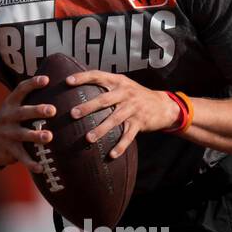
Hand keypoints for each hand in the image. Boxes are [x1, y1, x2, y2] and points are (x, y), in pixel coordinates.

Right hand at [0, 75, 56, 172]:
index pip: (20, 90)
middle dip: (37, 110)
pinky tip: (41, 167)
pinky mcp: (9, 150)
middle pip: (22, 112)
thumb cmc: (10, 123)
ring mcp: (7, 134)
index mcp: (10, 104)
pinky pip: (21, 157)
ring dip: (35, 136)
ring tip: (49, 137)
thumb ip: (29, 100)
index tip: (46, 79)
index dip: (32, 84)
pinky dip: (31, 163)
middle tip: (52, 110)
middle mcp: (7, 117)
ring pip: (22, 135)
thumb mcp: (14, 109)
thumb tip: (53, 82)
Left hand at [65, 71, 181, 157]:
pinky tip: (111, 155)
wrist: (163, 105)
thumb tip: (79, 84)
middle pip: (104, 100)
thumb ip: (106, 84)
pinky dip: (120, 146)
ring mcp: (133, 109)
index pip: (98, 75)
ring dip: (101, 129)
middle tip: (73, 114)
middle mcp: (126, 93)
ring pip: (114, 120)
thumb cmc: (136, 95)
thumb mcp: (124, 84)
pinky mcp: (140, 123)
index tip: (68, 81)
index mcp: (119, 82)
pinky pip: (128, 136)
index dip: (83, 77)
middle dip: (88, 107)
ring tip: (88, 138)